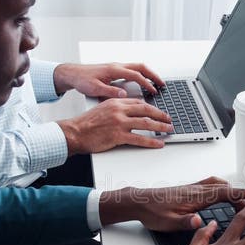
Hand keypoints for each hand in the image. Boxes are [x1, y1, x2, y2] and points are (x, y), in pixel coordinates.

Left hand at [53, 62, 164, 97]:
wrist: (72, 74)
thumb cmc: (82, 81)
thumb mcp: (95, 89)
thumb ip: (110, 92)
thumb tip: (124, 95)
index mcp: (114, 70)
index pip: (136, 75)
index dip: (146, 84)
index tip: (154, 92)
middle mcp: (117, 66)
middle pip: (141, 67)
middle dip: (153, 75)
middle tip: (162, 84)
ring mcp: (116, 67)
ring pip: (137, 67)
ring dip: (148, 74)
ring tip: (156, 83)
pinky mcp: (114, 70)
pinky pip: (132, 69)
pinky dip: (141, 74)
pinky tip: (143, 82)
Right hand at [58, 99, 172, 153]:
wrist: (75, 132)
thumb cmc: (86, 123)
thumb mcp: (102, 108)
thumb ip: (117, 108)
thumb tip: (130, 112)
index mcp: (115, 101)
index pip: (138, 102)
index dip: (152, 107)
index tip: (159, 111)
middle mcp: (119, 110)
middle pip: (146, 110)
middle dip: (160, 115)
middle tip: (169, 119)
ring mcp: (119, 123)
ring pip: (146, 123)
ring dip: (160, 127)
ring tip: (168, 130)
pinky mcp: (118, 136)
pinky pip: (139, 139)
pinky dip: (152, 141)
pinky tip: (159, 143)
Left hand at [98, 177, 244, 228]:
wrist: (139, 202)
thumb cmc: (152, 212)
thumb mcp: (168, 222)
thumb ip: (185, 222)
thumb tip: (199, 221)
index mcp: (194, 197)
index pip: (223, 193)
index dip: (240, 194)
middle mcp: (195, 189)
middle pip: (224, 188)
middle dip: (240, 193)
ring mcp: (192, 188)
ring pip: (218, 185)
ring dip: (231, 190)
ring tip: (240, 200)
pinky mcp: (188, 189)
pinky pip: (211, 185)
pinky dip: (221, 188)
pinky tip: (221, 195)